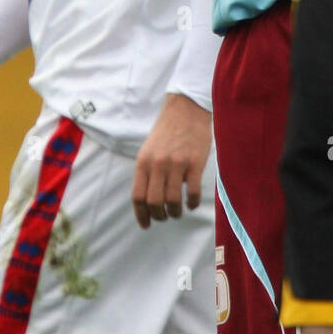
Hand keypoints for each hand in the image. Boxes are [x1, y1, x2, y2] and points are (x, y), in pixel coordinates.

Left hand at [131, 93, 210, 228]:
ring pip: (172, 200)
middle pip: (154, 202)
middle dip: (159, 216)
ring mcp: (176, 164)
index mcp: (143, 162)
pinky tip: (192, 203)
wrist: (186, 109)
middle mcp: (157, 164)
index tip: (146, 225)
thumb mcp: (149, 150)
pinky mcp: (195, 163)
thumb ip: (147, 172)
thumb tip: (148, 201)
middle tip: (165, 217)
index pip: (138, 196)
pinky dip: (192, 203)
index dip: (141, 215)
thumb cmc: (167, 131)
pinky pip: (192, 192)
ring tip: (178, 212)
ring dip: (175, 212)